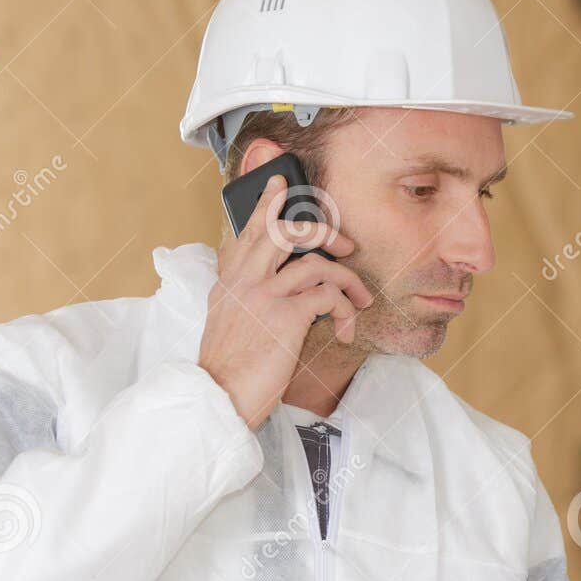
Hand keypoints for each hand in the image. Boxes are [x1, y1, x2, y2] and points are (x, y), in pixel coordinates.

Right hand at [199, 174, 373, 429]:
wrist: (219, 397)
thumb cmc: (230, 366)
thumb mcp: (228, 322)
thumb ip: (245, 296)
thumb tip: (277, 284)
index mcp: (229, 281)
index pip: (248, 232)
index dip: (266, 204)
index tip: (281, 182)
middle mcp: (243, 281)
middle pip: (285, 232)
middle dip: (324, 230)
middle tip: (346, 245)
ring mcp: (264, 295)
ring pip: (317, 263)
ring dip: (349, 280)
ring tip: (360, 300)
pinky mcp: (285, 316)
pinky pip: (329, 297)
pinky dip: (346, 311)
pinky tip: (345, 329)